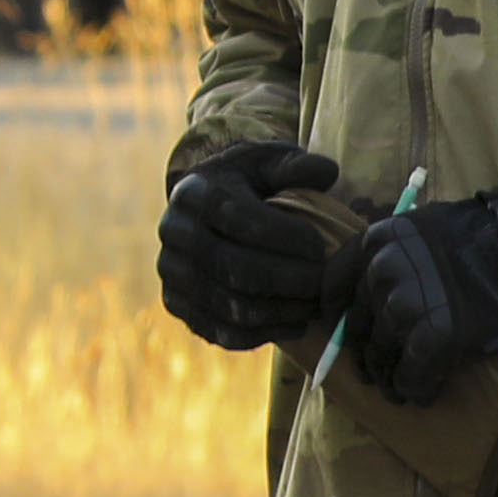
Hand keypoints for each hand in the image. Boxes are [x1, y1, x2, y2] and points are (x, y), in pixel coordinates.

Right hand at [155, 144, 362, 349]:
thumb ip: (296, 165)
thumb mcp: (267, 164)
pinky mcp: (177, 305)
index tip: (322, 246)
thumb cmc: (248, 184)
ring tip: (316, 304)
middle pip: (236, 269)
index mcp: (194, 193)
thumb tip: (326, 172)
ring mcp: (172, 273)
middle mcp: (174, 233)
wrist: (204, 212)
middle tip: (326, 283)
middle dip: (292, 281)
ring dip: (283, 310)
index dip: (288, 238)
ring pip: (231, 305)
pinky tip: (295, 322)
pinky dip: (264, 332)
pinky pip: (221, 331)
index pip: (241, 219)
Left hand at [345, 185, 497, 402]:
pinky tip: (422, 395)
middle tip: (373, 371)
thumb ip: (390, 257)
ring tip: (396, 389)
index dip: (338, 315)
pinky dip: (414, 388)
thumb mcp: (419, 231)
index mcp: (374, 243)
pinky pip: (411, 373)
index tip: (344, 331)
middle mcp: (381, 273)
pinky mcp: (434, 338)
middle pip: (359, 325)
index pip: (334, 285)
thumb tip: (373, 296)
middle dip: (366, 352)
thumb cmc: (479, 237)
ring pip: (382, 353)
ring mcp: (406, 306)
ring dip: (387, 376)